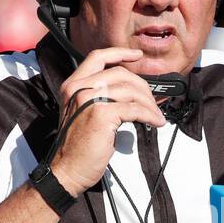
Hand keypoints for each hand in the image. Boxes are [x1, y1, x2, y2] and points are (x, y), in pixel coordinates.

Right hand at [50, 47, 165, 195]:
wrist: (68, 169)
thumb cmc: (77, 147)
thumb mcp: (82, 113)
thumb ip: (98, 96)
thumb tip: (130, 92)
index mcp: (73, 85)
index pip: (98, 57)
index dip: (120, 53)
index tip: (137, 55)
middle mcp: (78, 88)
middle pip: (120, 73)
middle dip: (142, 86)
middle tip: (152, 102)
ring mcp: (89, 99)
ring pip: (130, 90)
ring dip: (149, 104)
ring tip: (156, 116)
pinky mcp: (101, 113)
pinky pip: (134, 108)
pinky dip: (149, 115)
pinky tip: (154, 122)